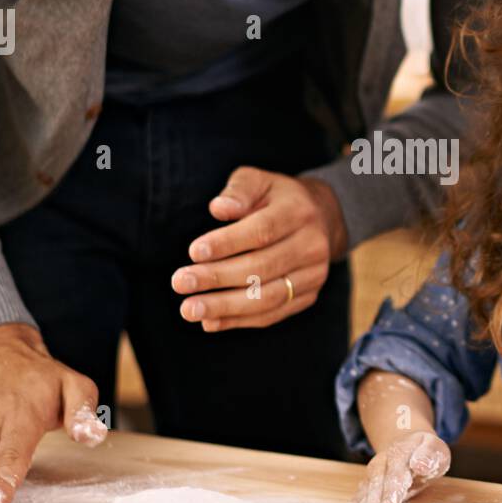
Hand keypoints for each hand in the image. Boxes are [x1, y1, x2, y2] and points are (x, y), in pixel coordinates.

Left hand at [171, 166, 347, 331]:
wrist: (322, 219)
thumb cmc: (276, 198)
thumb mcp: (258, 181)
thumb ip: (238, 191)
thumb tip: (218, 208)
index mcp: (298, 212)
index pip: (262, 231)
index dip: (227, 244)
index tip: (193, 252)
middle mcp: (312, 246)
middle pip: (262, 268)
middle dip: (217, 278)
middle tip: (180, 283)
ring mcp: (313, 275)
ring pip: (267, 298)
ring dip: (224, 307)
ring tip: (190, 309)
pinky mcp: (308, 296)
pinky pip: (271, 315)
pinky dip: (238, 321)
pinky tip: (209, 321)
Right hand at [344, 432, 450, 502]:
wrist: (409, 442)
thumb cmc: (427, 450)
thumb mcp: (434, 448)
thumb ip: (428, 455)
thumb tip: (420, 465)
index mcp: (400, 455)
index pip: (396, 477)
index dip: (391, 495)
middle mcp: (382, 464)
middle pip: (377, 488)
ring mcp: (373, 474)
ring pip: (366, 494)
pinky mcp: (368, 483)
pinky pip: (359, 497)